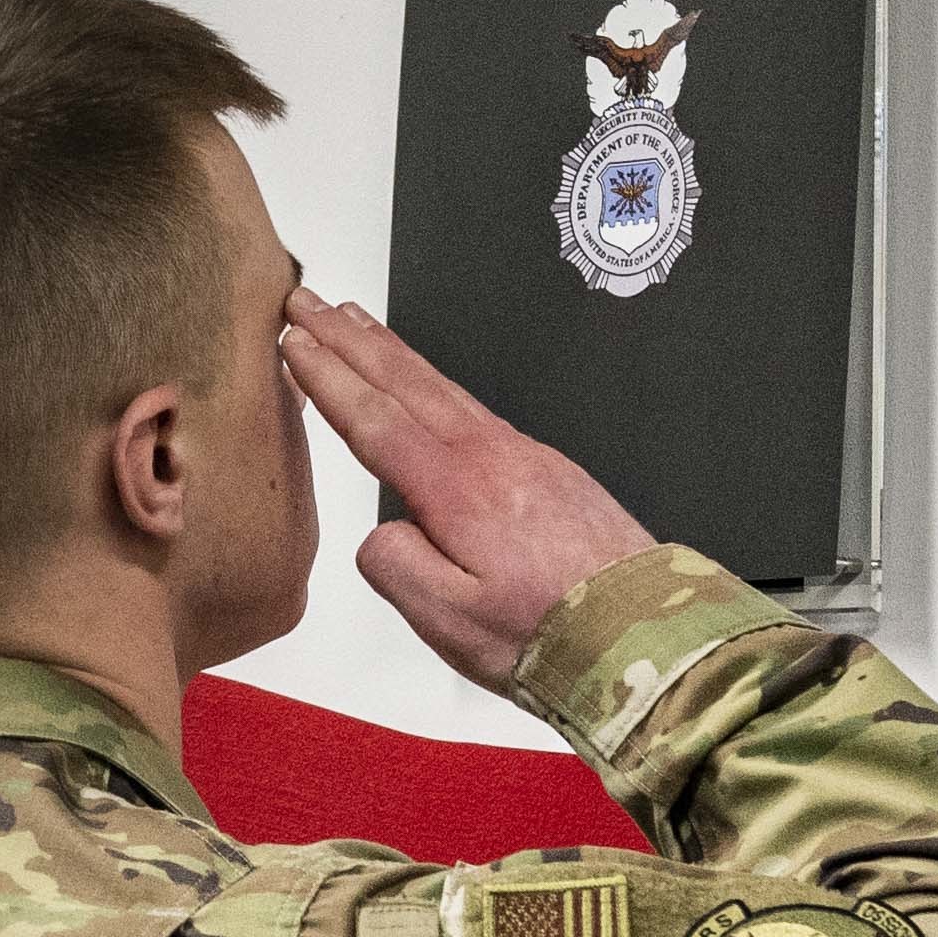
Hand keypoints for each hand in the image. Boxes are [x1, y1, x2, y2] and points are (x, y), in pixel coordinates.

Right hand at [277, 286, 652, 690]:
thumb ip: (395, 567)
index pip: (374, 420)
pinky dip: (436, 381)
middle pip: (405, 382)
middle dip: (349, 339)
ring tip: (357, 322)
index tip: (292, 341)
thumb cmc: (549, 634)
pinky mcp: (549, 470)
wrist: (645, 632)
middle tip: (307, 302)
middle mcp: (490, 456)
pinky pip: (475, 407)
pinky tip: (429, 385)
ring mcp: (524, 456)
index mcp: (456, 489)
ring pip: (443, 388)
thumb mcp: (449, 620)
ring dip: (392, 351)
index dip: (328, 378)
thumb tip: (380, 532)